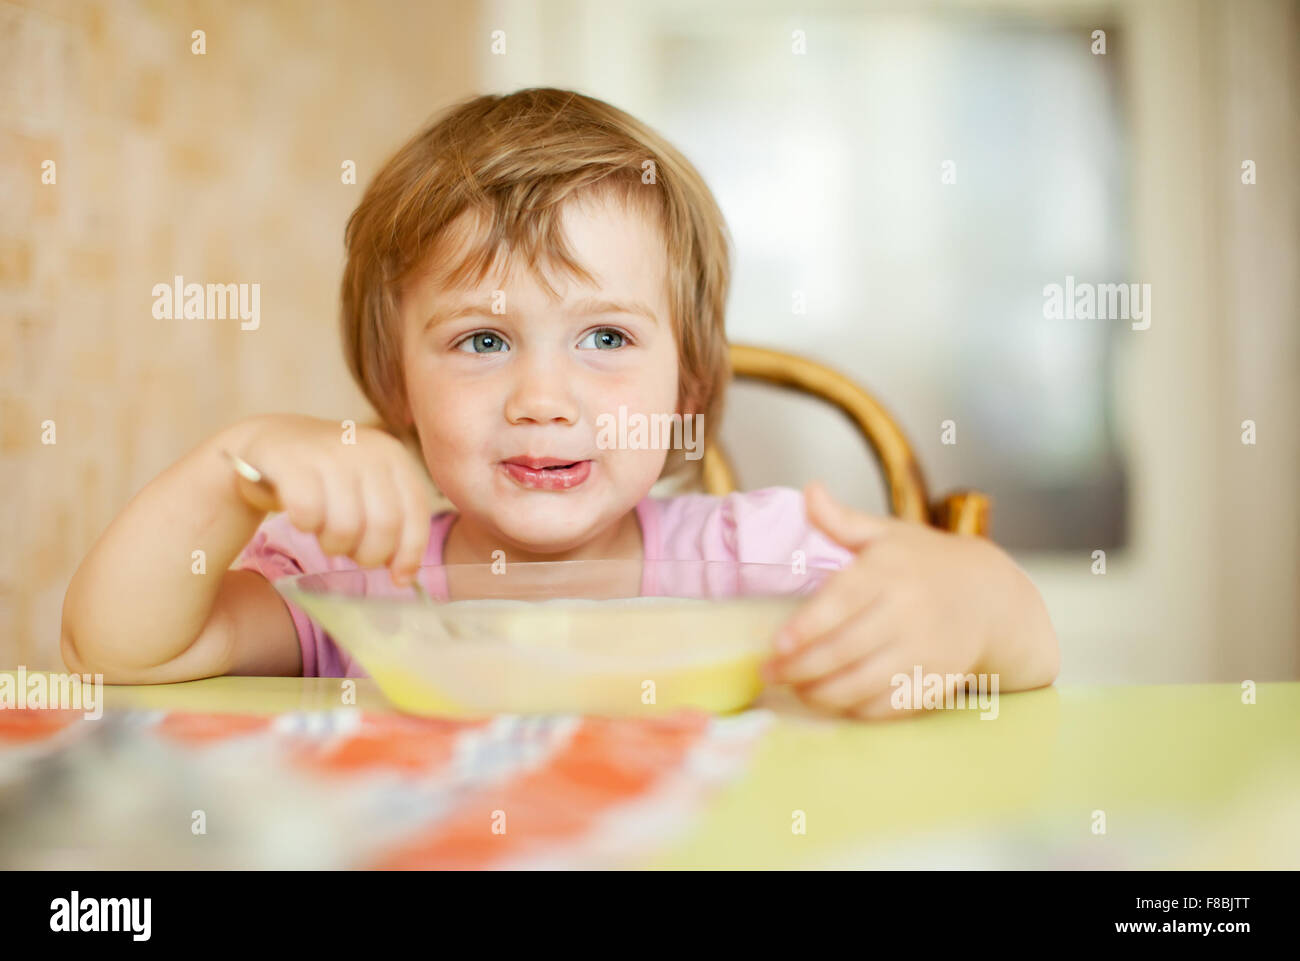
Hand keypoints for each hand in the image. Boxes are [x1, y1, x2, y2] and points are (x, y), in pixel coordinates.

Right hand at [232, 414, 433, 584]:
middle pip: (384, 525)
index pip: (415, 512)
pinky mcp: (291, 461)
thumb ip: (392, 524)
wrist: (273, 440)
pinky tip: (302, 521)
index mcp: (394, 455)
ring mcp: (329, 452)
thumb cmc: (327, 478)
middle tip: (350, 553)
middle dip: (368, 555)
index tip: (398, 578)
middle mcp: (367, 449)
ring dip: (333, 545)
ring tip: (323, 534)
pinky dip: (305, 526)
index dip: (410, 553)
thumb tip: (404, 576)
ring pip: (345, 526)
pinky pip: (308, 513)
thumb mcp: (368, 490)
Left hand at [763, 480, 1008, 719]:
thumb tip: (808, 490)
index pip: (842, 602)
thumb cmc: (925, 563)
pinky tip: (832, 700)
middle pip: (845, 649)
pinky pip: (888, 706)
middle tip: (770, 674)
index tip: (776, 644)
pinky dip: (855, 710)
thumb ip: (841, 520)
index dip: (807, 627)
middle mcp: (907, 612)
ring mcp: (924, 650)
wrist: (991, 599)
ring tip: (795, 689)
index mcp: (889, 571)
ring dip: (822, 694)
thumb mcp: (886, 534)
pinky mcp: (934, 680)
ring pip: (862, 684)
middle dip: (800, 668)